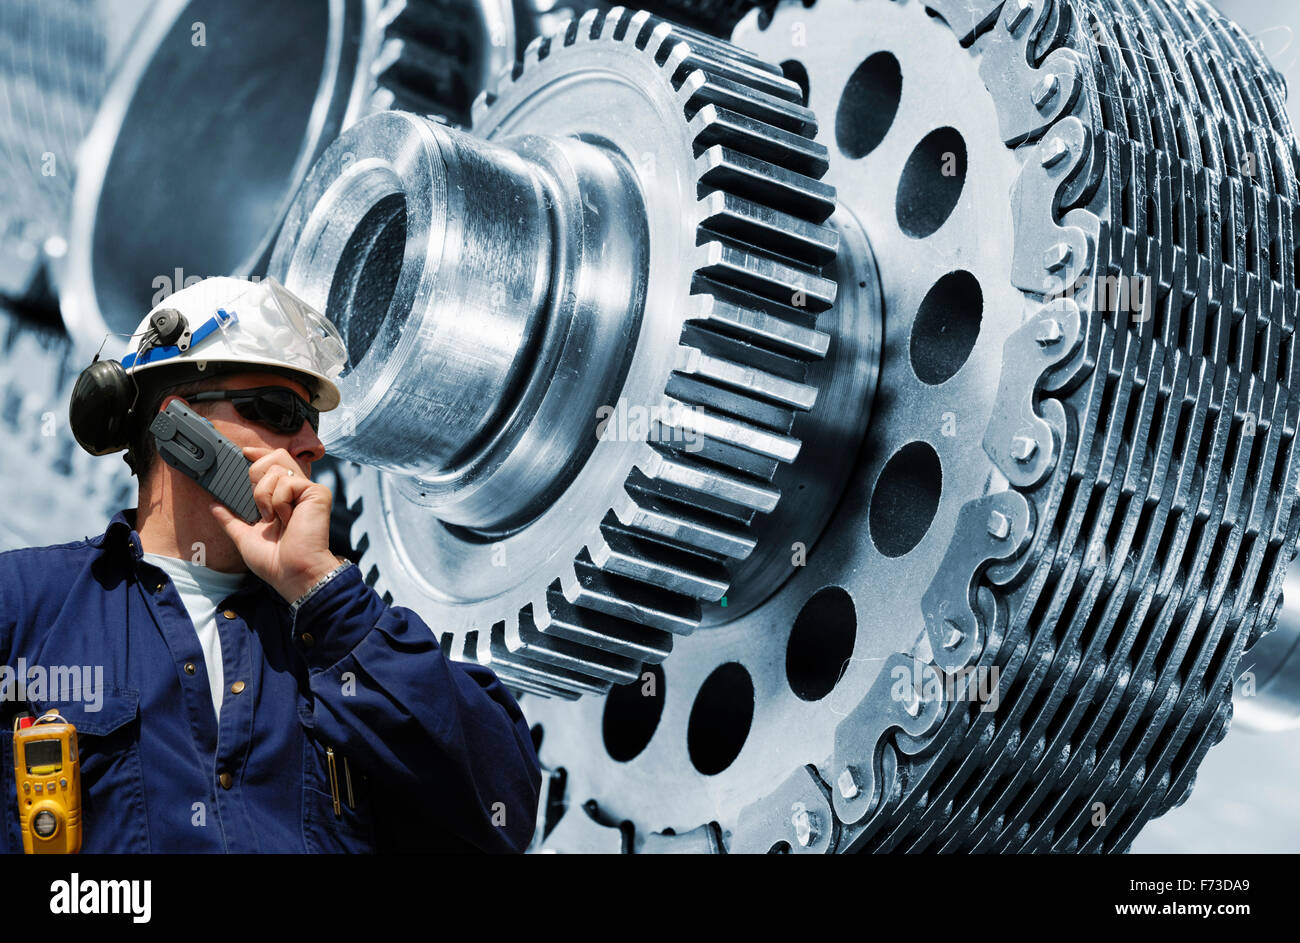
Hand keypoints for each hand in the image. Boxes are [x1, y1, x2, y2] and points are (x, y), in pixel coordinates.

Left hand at [208, 447, 341, 602]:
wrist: (292, 573)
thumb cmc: (274, 561)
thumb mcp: (244, 537)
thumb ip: (230, 519)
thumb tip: (214, 505)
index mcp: (281, 499)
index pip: (272, 464)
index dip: (259, 454)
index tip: (243, 452)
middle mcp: (296, 492)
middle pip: (276, 457)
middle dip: (257, 475)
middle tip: (259, 503)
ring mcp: (307, 491)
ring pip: (276, 469)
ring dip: (264, 496)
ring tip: (272, 518)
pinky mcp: (317, 493)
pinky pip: (288, 482)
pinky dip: (279, 502)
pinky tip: (286, 518)